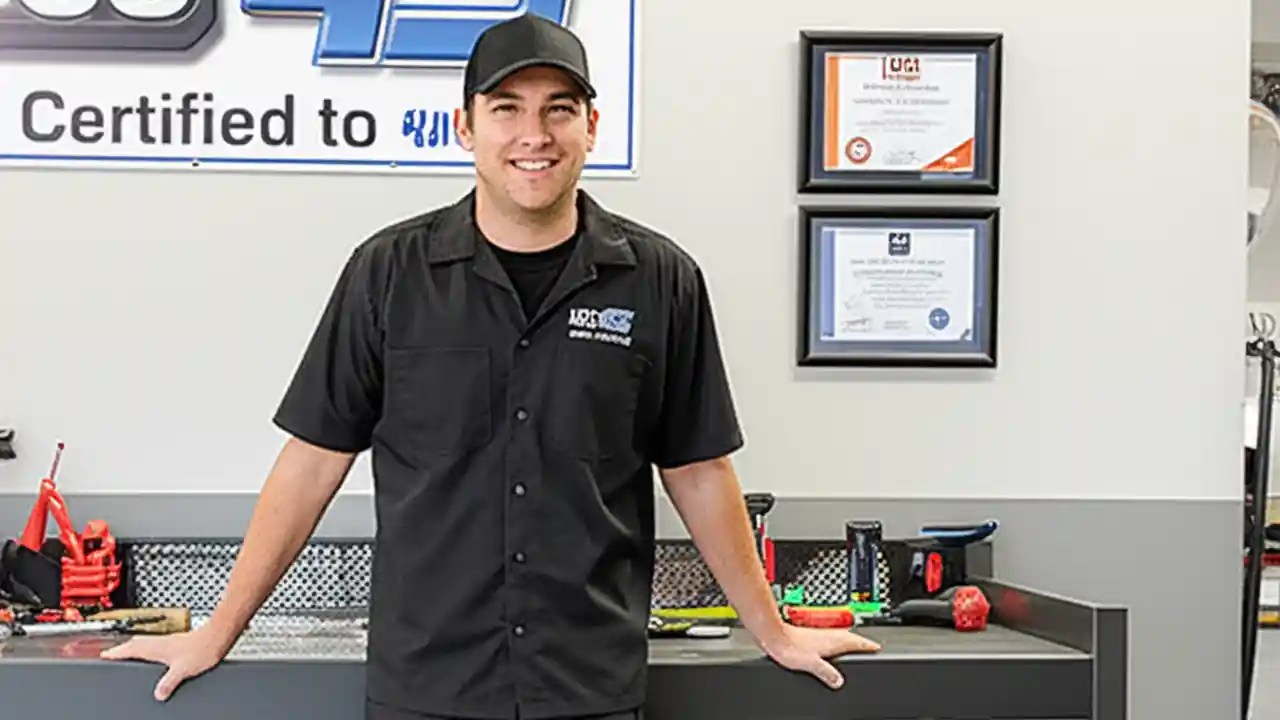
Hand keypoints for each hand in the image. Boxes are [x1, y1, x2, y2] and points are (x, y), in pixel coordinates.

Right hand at [99, 625, 232, 701]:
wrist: (217, 638)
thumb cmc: (202, 649)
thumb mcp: (181, 671)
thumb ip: (168, 683)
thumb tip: (158, 694)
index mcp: (156, 647)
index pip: (130, 648)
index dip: (116, 652)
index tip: (104, 655)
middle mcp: (160, 642)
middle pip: (135, 643)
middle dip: (122, 649)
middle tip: (113, 654)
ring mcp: (168, 641)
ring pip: (146, 642)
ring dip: (135, 647)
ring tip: (129, 654)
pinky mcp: (177, 642)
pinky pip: (156, 644)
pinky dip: (149, 649)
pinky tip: (155, 655)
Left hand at [758, 624, 880, 688]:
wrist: (775, 636)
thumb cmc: (790, 646)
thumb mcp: (812, 664)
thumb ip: (827, 673)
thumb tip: (839, 682)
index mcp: (833, 640)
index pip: (858, 642)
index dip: (869, 646)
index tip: (878, 648)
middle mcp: (829, 635)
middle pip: (851, 638)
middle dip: (861, 643)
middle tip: (870, 648)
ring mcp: (820, 634)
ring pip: (841, 637)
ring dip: (849, 642)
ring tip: (854, 648)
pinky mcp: (812, 636)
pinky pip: (830, 639)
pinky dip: (836, 644)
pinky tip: (831, 650)